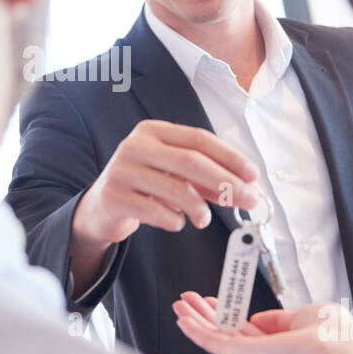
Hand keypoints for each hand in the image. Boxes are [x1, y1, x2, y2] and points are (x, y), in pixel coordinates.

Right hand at [72, 120, 261, 251]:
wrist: (100, 209)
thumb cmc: (144, 188)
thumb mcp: (174, 175)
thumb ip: (207, 178)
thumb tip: (247, 189)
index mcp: (153, 132)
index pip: (199, 139)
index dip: (229, 157)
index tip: (252, 175)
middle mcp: (135, 146)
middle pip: (190, 161)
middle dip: (225, 182)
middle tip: (248, 199)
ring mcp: (121, 171)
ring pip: (176, 188)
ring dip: (200, 208)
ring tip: (203, 219)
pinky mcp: (114, 197)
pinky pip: (157, 211)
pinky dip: (175, 220)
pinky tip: (176, 221)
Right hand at [172, 292, 352, 353]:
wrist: (335, 351)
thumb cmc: (329, 336)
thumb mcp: (301, 317)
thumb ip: (277, 319)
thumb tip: (257, 318)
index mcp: (276, 348)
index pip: (243, 331)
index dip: (225, 314)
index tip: (212, 301)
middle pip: (224, 333)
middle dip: (204, 316)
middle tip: (188, 300)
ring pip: (213, 337)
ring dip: (194, 320)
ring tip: (179, 305)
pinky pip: (211, 343)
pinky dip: (194, 331)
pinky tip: (183, 320)